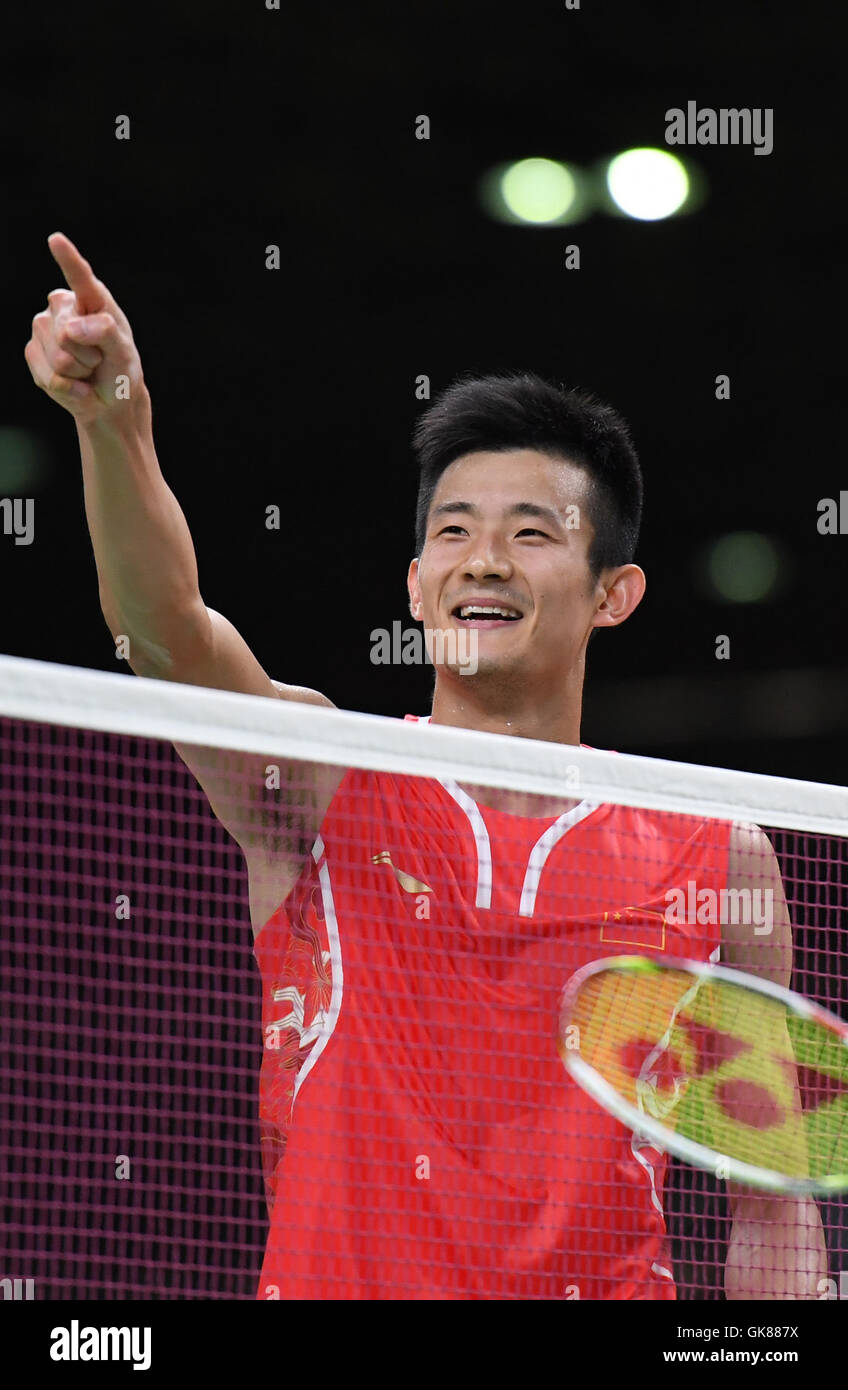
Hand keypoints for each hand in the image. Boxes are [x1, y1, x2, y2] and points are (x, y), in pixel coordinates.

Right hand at [24, 232, 145, 427]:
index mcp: (91, 298)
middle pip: (68, 335)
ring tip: (87, 370)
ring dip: (78, 373)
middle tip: (98, 360)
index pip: (79, 277)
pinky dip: (66, 388)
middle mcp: (62, 306)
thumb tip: (70, 329)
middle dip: (88, 356)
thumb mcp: (123, 352)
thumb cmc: (120, 369)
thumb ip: (104, 333)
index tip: (56, 239)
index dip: (67, 259)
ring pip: (59, 358)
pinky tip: (75, 383)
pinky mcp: (32, 352)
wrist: (108, 399)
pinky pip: (49, 376)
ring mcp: (42, 327)